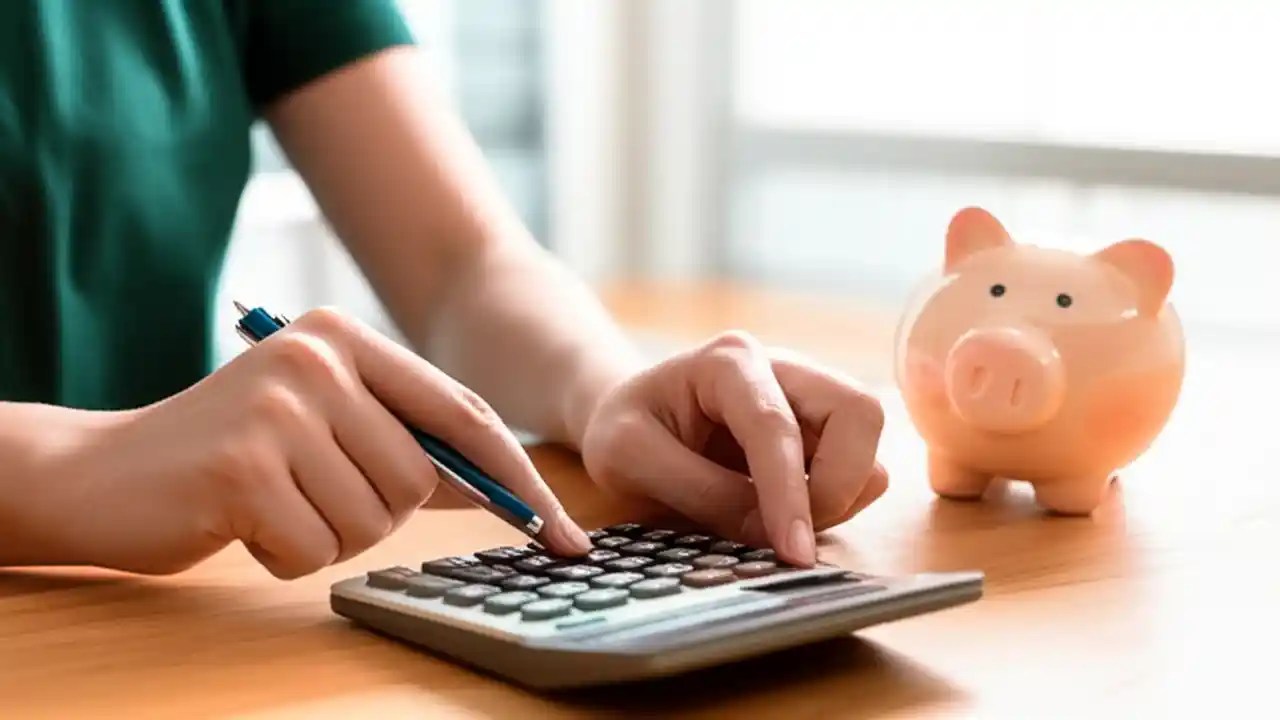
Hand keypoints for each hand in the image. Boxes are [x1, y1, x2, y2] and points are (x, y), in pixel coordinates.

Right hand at [57, 308, 590, 577]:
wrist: (104, 472)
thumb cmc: (234, 456)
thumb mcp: (328, 425)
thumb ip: (409, 443)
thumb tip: (506, 488)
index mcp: (347, 337)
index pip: (466, 415)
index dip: (519, 481)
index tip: (562, 532)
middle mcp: (318, 355)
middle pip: (419, 480)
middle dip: (375, 512)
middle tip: (308, 494)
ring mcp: (279, 405)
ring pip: (373, 520)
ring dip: (326, 534)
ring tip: (271, 502)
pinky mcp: (244, 464)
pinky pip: (316, 549)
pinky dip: (286, 555)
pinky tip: (242, 521)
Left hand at [580, 332, 887, 566]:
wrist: (627, 421)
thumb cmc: (622, 432)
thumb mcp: (629, 460)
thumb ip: (699, 492)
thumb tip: (770, 534)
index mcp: (727, 361)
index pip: (774, 425)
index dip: (788, 492)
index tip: (792, 552)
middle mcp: (783, 367)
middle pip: (859, 413)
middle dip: (837, 484)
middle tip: (790, 535)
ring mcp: (809, 399)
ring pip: (868, 443)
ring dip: (839, 497)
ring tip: (778, 526)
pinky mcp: (822, 434)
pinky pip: (860, 471)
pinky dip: (838, 503)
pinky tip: (785, 515)